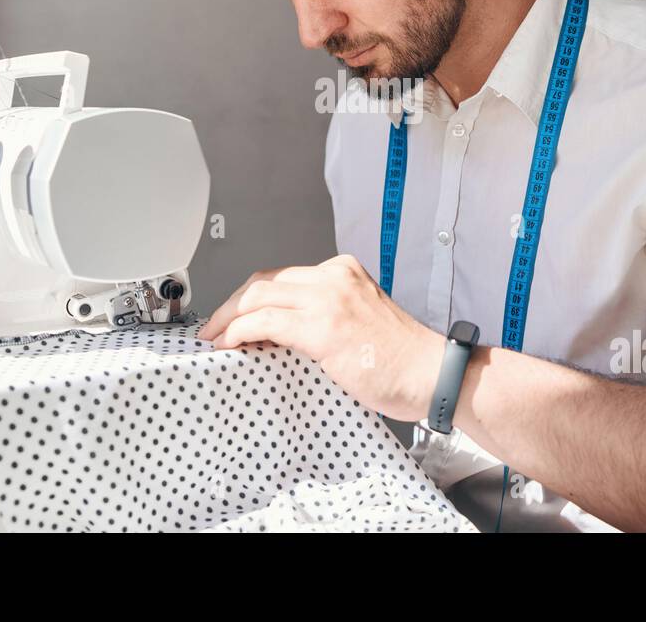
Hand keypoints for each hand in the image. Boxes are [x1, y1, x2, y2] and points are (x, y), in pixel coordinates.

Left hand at [199, 254, 444, 420]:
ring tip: (214, 338)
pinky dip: (240, 331)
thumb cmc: (403, 359)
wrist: (432, 373)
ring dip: (227, 318)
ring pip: (258, 296)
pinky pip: (266, 322)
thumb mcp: (359, 320)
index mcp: (343, 273)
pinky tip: (231, 344)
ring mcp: (329, 300)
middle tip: (213, 327)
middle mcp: (334, 278)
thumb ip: (323, 316)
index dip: (250, 298)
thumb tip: (279, 333)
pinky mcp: (324, 328)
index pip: (282, 277)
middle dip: (231, 305)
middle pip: (264, 281)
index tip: (233, 316)